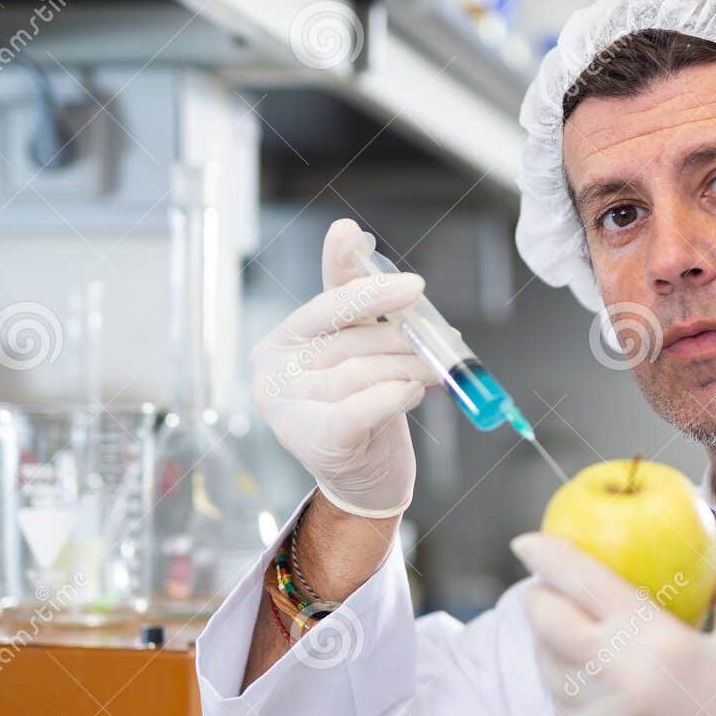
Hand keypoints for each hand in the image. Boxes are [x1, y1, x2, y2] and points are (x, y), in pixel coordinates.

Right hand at [250, 218, 439, 517]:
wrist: (363, 481)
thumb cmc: (362, 410)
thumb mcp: (357, 350)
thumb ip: (355, 300)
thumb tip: (352, 234)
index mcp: (279, 342)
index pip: (328, 305)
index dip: (371, 291)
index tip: (412, 283)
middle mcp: (272, 374)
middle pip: (354, 341)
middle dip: (406, 340)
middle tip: (444, 341)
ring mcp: (286, 411)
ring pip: (366, 371)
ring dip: (412, 369)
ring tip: (435, 373)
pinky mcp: (315, 441)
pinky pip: (366, 405)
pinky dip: (396, 396)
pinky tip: (412, 394)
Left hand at [511, 532, 715, 715]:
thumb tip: (700, 555)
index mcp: (657, 643)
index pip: (580, 582)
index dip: (545, 554)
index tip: (529, 542)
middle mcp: (619, 683)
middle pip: (544, 623)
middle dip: (537, 596)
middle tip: (549, 586)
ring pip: (545, 667)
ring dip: (548, 641)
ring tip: (570, 628)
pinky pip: (560, 708)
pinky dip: (564, 682)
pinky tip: (586, 674)